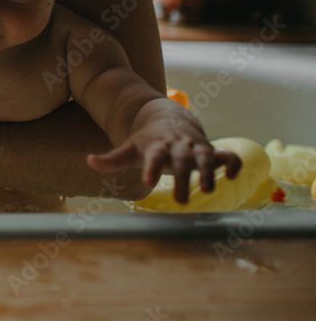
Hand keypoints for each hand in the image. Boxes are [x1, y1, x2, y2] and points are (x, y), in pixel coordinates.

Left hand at [86, 105, 242, 203]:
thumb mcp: (129, 149)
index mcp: (156, 146)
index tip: (147, 181)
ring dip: (208, 172)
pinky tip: (232, 176)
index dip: (150, 167)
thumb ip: (111, 159)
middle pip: (180, 160)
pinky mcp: (211, 151)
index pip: (152, 156)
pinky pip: (227, 156)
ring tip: (208, 190)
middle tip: (181, 200)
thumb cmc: (147, 142)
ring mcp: (196, 148)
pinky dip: (232, 163)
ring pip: (206, 157)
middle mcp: (177, 146)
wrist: (168, 119)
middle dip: (181, 177)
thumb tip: (89, 161)